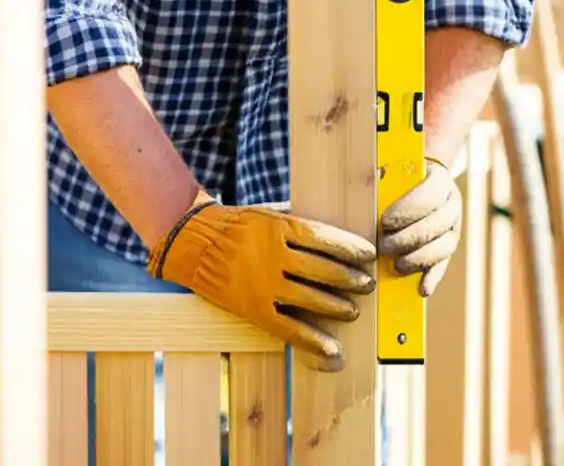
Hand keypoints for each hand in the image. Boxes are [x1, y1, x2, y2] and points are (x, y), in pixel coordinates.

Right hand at [146, 192, 375, 371]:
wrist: (193, 243)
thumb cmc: (236, 226)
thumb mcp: (269, 214)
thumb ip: (298, 224)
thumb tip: (335, 234)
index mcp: (281, 229)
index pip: (326, 239)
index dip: (352, 248)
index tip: (370, 255)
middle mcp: (275, 257)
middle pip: (324, 270)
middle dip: (351, 279)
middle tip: (368, 284)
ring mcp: (264, 284)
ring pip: (311, 299)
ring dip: (338, 307)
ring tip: (353, 311)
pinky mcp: (254, 309)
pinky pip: (288, 328)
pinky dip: (312, 339)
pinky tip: (331, 348)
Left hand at [380, 157, 461, 296]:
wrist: (424, 182)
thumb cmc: (400, 179)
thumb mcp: (393, 171)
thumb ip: (380, 178)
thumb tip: (360, 183)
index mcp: (440, 181)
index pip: (429, 195)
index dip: (408, 210)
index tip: (385, 222)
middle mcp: (451, 204)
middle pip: (436, 223)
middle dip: (408, 238)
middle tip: (384, 247)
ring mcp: (453, 227)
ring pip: (444, 246)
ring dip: (419, 258)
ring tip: (397, 266)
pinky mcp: (448, 246)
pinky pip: (444, 263)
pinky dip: (433, 277)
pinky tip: (422, 288)